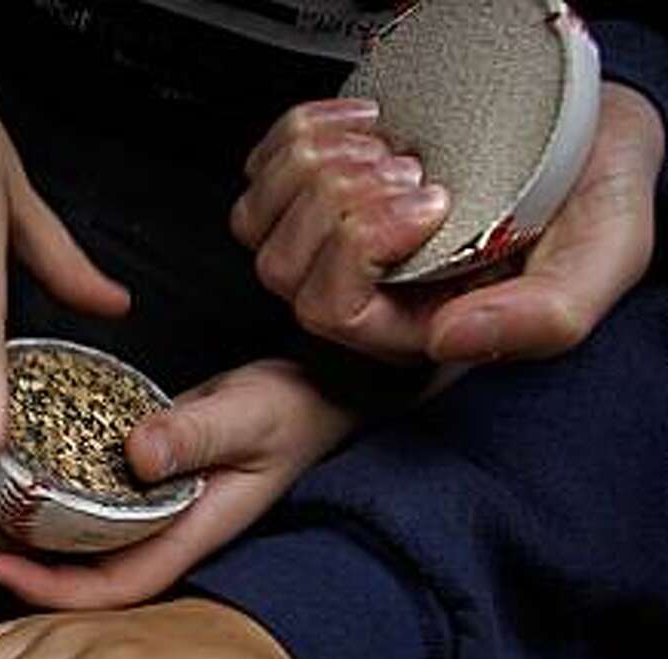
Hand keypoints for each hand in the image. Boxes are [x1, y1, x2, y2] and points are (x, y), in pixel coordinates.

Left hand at [0, 361, 357, 609]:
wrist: (315, 394)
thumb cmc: (293, 412)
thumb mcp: (251, 416)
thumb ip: (198, 433)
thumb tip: (139, 451)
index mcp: (185, 535)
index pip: (111, 587)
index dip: (50, 588)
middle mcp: (154, 532)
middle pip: (72, 569)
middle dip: (10, 552)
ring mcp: (140, 510)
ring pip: (64, 536)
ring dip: (10, 520)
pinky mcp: (128, 480)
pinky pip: (71, 499)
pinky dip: (31, 490)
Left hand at [233, 84, 662, 362]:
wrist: (594, 132)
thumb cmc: (595, 198)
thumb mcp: (602, 258)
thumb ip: (542, 316)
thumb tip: (449, 338)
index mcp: (414, 323)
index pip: (333, 309)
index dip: (362, 246)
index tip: (434, 198)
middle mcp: (362, 290)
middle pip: (284, 268)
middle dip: (342, 200)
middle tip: (415, 165)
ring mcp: (330, 240)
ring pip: (257, 221)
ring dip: (317, 164)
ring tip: (392, 142)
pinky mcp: (315, 187)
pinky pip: (259, 170)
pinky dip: (302, 132)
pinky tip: (365, 120)